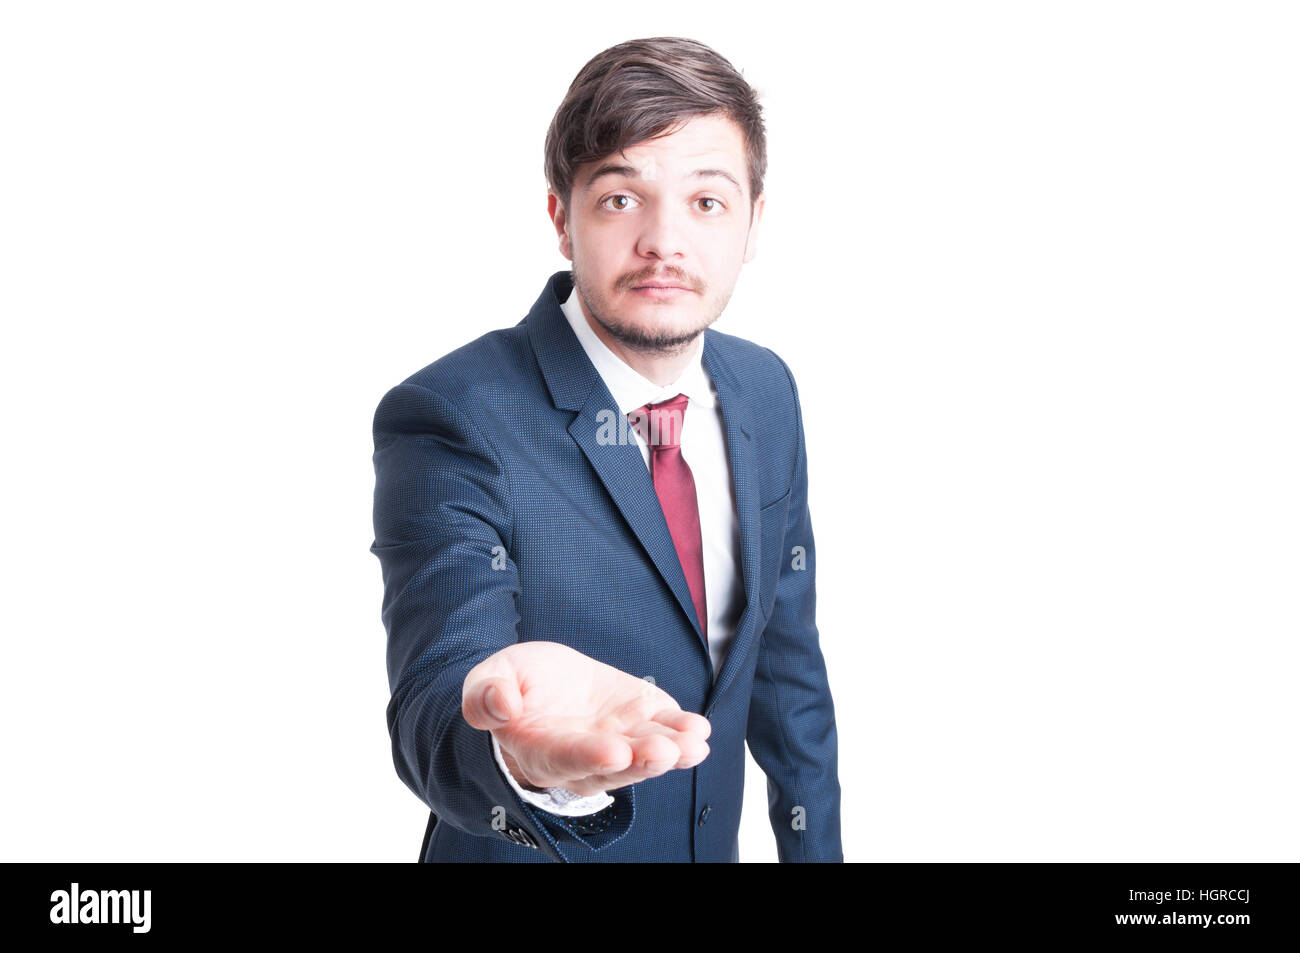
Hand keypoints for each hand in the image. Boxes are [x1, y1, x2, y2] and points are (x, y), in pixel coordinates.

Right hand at [462, 642, 710, 796]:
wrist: (544, 684)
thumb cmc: (513, 686)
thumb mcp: (489, 679)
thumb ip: (486, 696)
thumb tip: (500, 706)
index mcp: (541, 751)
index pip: (565, 759)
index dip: (589, 756)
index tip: (614, 751)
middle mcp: (584, 759)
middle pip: (614, 768)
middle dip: (641, 761)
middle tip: (663, 752)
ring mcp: (618, 745)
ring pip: (646, 758)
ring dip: (672, 752)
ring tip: (693, 743)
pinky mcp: (642, 726)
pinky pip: (666, 735)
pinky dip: (684, 735)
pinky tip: (699, 730)